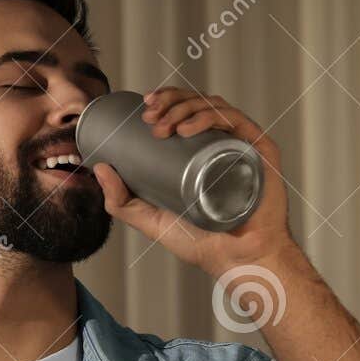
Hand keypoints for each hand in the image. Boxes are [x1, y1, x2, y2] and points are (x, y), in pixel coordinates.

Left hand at [92, 86, 295, 277]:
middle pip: (198, 104)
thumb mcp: (152, 220)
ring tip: (165, 126)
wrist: (237, 260)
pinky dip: (210, 118)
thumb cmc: (202, 243)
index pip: (185, 111)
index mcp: (203, 150)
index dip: (165, 100)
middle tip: (150, 117)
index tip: (144, 108)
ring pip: (214, 107)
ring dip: (185, 106)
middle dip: (171, 101)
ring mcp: (243, 144)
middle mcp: (224, 142)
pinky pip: (236, 122)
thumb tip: (98, 169)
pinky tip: (188, 128)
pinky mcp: (261, 150)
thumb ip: (122, 202)